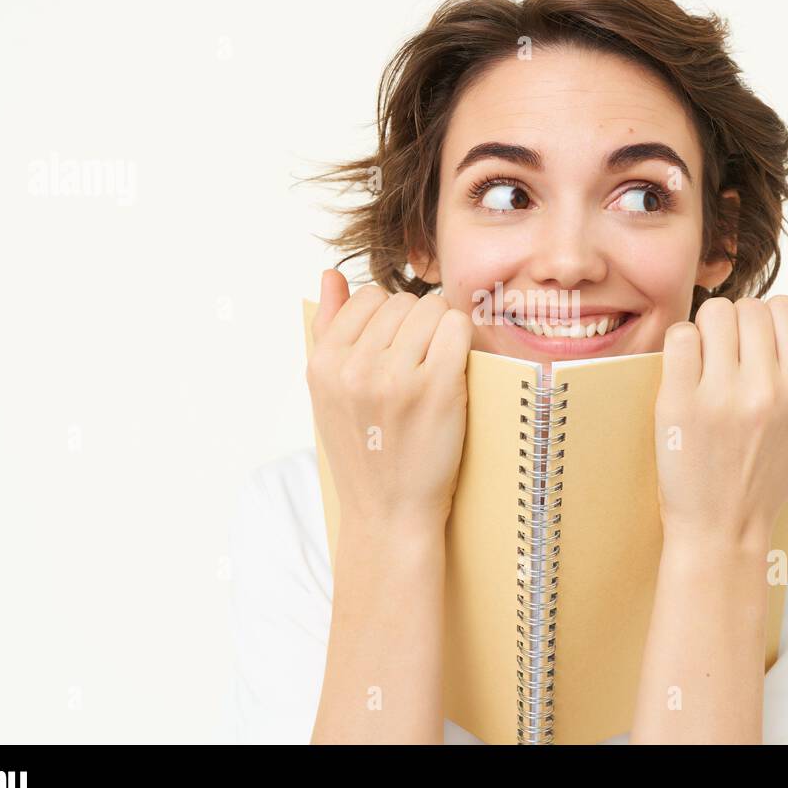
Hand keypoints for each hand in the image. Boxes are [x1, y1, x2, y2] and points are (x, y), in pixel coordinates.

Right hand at [307, 269, 472, 535]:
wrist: (389, 513)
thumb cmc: (363, 451)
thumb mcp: (328, 392)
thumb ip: (327, 328)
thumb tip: (331, 274)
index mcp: (323, 364)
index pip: (367, 297)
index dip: (389, 318)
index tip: (396, 349)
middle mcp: (355, 367)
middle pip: (402, 302)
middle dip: (416, 325)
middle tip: (418, 365)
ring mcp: (397, 377)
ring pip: (432, 310)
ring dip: (442, 331)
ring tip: (435, 369)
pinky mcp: (438, 389)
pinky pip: (458, 329)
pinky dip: (463, 341)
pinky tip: (455, 369)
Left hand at [652, 296, 787, 552]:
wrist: (722, 529)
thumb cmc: (767, 482)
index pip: (786, 310)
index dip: (769, 319)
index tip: (756, 343)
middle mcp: (763, 388)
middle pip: (747, 307)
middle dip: (736, 323)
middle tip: (727, 353)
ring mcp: (719, 394)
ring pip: (712, 315)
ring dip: (706, 331)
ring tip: (705, 361)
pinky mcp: (678, 402)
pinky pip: (679, 339)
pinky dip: (680, 345)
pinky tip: (684, 369)